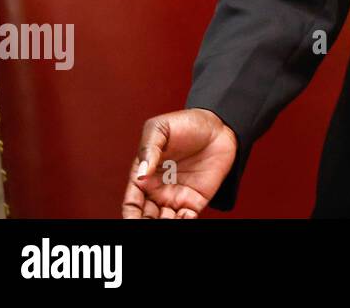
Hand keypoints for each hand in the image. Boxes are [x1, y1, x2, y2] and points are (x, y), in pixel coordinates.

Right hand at [121, 108, 237, 217]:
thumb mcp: (161, 128)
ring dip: (162, 225)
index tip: (131, 218)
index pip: (132, 201)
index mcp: (144, 175)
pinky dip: (182, 223)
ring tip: (166, 221)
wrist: (219, 126)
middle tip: (148, 223)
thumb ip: (149, 149)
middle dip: (143, 223)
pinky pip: (186, 219)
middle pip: (145, 216)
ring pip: (164, 221)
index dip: (130, 213)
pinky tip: (183, 219)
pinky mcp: (195, 200)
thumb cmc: (187, 124)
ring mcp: (176, 197)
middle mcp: (157, 190)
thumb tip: (141, 175)